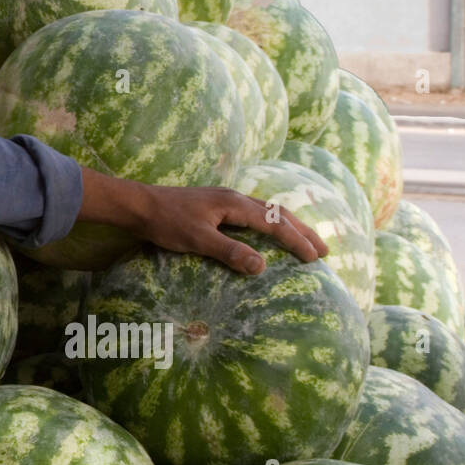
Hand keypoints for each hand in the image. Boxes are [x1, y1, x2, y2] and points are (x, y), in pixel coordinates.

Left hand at [77, 167, 328, 274]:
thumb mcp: (197, 239)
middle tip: (325, 251)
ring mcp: (226, 199)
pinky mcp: (216, 205)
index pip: (276, 223)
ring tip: (306, 242)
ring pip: (268, 211)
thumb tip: (262, 266)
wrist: (138, 204)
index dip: (298, 241)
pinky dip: (271, 223)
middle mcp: (235, 198)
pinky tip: (269, 234)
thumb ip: (229, 252)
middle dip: (303, 231)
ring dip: (289, 226)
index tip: (316, 258)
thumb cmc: (165, 222)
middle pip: (279, 213)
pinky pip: (254, 213)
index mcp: (235, 204)